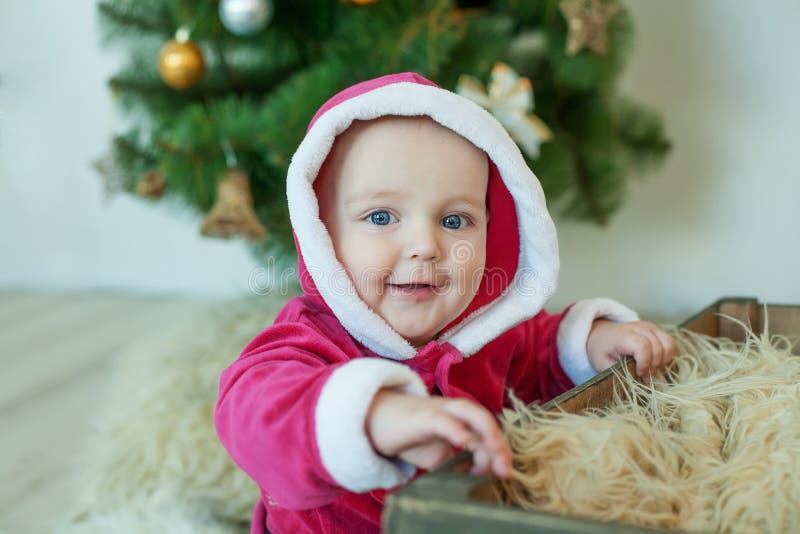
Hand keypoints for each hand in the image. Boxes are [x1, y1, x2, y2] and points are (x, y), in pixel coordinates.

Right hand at [365, 389, 511, 478]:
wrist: (372, 421)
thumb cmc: (408, 436)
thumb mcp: (437, 454)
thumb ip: (459, 462)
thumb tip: (479, 474)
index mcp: (458, 419)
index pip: (487, 430)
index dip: (498, 451)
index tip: (501, 474)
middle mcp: (451, 411)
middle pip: (483, 417)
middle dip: (498, 441)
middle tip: (505, 469)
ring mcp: (436, 410)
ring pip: (468, 411)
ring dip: (486, 430)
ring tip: (496, 451)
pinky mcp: (420, 417)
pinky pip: (440, 420)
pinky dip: (455, 428)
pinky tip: (464, 441)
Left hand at [586, 320, 675, 378]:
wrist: (601, 335)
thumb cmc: (601, 351)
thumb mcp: (603, 365)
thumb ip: (619, 374)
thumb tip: (636, 386)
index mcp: (622, 336)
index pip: (643, 346)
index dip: (644, 363)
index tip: (638, 374)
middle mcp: (638, 328)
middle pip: (657, 347)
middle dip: (653, 366)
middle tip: (643, 375)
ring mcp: (649, 327)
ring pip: (668, 344)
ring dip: (662, 360)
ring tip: (649, 368)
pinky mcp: (656, 330)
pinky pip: (670, 343)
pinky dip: (666, 355)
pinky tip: (654, 362)